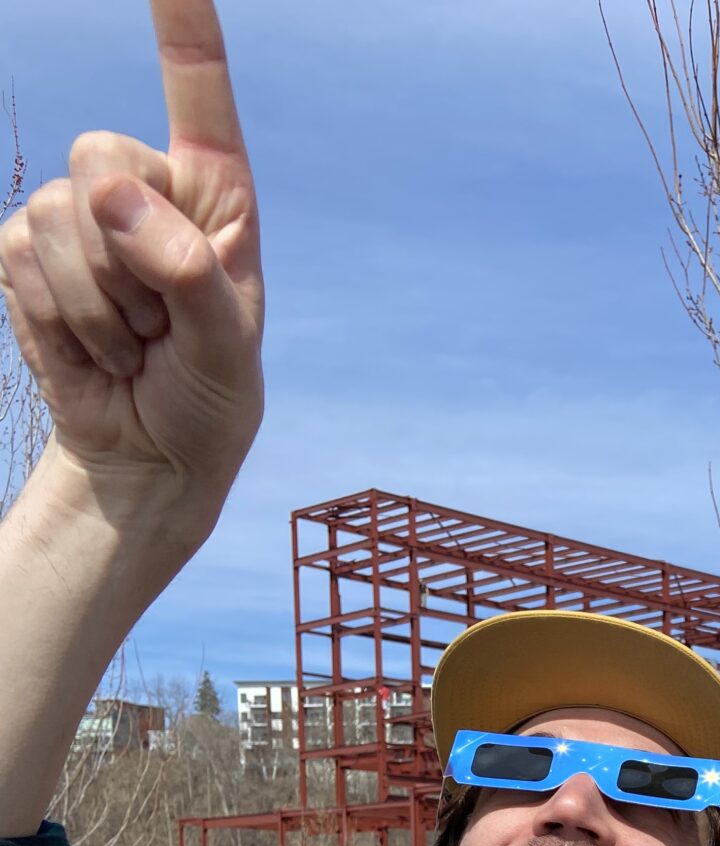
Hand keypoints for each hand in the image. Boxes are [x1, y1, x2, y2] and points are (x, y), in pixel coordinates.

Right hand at [0, 0, 262, 528]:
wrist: (147, 456)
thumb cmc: (206, 402)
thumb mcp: (226, 353)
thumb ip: (188, 275)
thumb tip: (115, 200)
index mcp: (216, 197)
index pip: (198, 94)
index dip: (184, 27)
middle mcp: (147, 189)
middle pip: (102, 156)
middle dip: (125, 255)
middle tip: (159, 326)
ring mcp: (81, 217)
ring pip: (58, 215)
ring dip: (97, 306)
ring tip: (132, 346)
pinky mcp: (28, 252)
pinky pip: (19, 255)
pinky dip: (58, 319)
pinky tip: (93, 350)